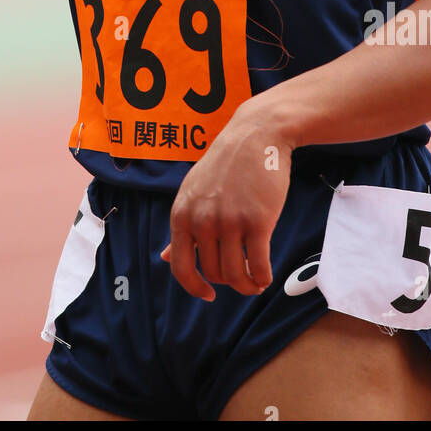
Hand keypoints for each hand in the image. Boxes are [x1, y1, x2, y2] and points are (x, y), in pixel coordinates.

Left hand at [160, 101, 292, 300]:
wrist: (255, 135)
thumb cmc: (226, 164)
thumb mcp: (193, 191)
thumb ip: (183, 226)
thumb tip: (165, 257)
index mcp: (182, 214)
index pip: (180, 267)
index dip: (194, 287)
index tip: (208, 295)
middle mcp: (202, 220)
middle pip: (213, 273)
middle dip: (229, 282)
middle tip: (242, 277)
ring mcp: (229, 221)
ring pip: (235, 275)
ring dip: (247, 285)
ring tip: (255, 282)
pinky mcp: (257, 221)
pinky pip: (258, 266)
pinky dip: (263, 277)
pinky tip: (265, 276)